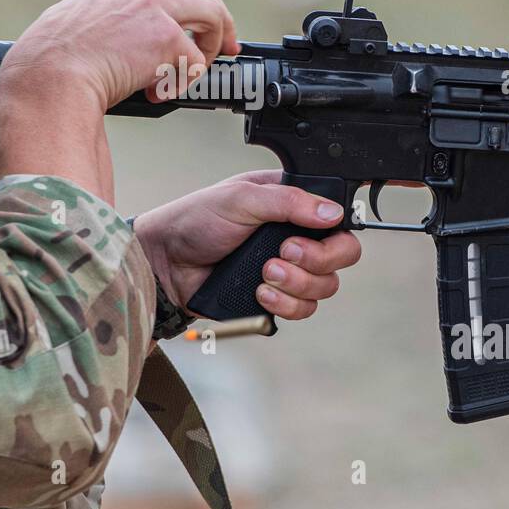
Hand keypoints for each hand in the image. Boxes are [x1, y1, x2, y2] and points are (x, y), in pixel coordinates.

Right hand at [0, 0, 236, 203]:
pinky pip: (195, 61)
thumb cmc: (46, 66)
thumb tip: (114, 47)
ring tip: (195, 70)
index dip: (178, 12)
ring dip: (213, 45)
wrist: (47, 79)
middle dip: (218, 17)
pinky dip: (182, 82)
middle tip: (225, 45)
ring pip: (213, 13)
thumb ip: (98, 25)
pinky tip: (157, 92)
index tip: (184, 31)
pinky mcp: (168, 38)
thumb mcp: (68, 27)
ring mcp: (156, 9)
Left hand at [133, 170, 362, 320]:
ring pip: (325, 286)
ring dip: (298, 283)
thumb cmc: (196, 220)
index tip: (304, 235)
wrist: (166, 263)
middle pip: (342, 255)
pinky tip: (259, 292)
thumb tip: (332, 213)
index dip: (333, 231)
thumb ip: (288, 202)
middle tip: (284, 253)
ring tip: (264, 274)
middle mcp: (296, 235)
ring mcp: (288, 268)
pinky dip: (285, 303)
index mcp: (292, 204)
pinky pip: (303, 309)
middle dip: (317, 259)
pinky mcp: (276, 296)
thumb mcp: (240, 199)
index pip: (338, 218)